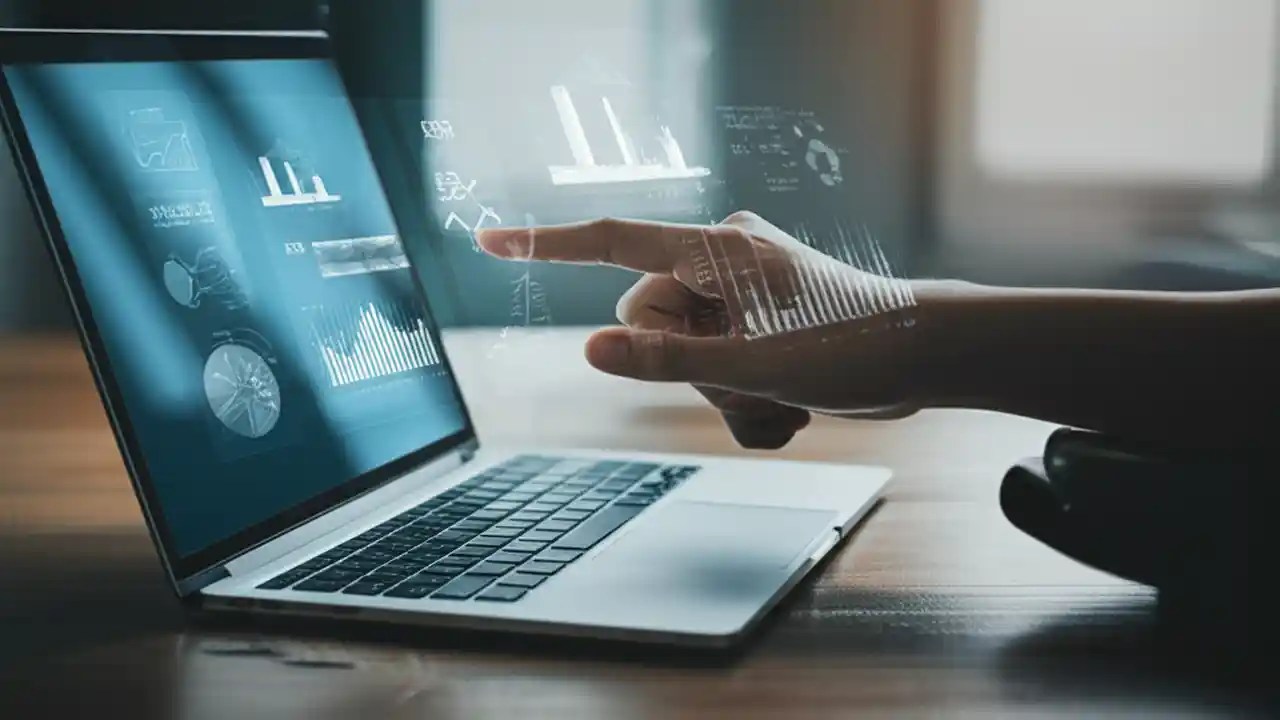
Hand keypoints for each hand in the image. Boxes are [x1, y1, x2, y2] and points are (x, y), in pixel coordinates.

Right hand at [476, 211, 925, 448]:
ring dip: (724, 392)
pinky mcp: (752, 325)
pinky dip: (741, 397)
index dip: (546, 245)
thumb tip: (589, 350)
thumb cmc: (855, 345)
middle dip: (687, 365)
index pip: (612, 242)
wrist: (925, 359)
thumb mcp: (752, 363)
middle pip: (646, 321)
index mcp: (714, 250)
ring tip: (782, 395)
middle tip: (749, 373)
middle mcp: (719, 265)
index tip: (490, 242)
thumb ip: (665, 359)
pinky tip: (788, 402)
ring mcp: (736, 296)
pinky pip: (712, 369)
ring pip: (679, 356)